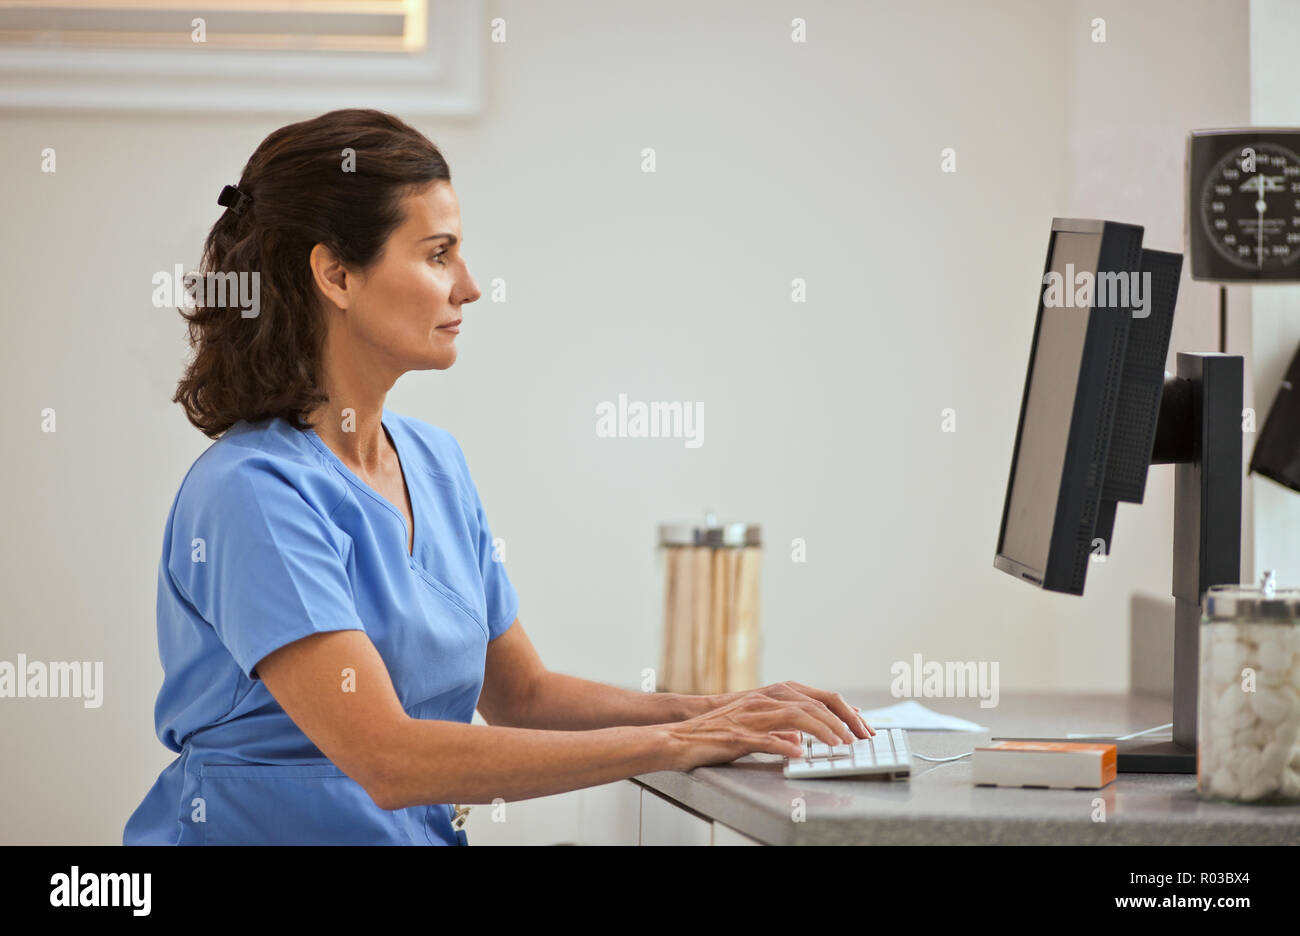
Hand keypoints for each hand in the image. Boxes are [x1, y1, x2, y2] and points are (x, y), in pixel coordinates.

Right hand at [709, 681, 873, 741]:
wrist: (685, 731)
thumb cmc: (722, 727)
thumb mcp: (759, 720)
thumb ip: (783, 723)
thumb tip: (805, 735)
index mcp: (776, 693)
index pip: (821, 697)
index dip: (846, 711)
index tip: (865, 727)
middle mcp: (767, 699)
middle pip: (814, 704)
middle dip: (843, 720)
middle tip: (861, 738)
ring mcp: (752, 715)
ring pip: (794, 716)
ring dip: (821, 731)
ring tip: (839, 745)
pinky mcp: (738, 734)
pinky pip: (765, 738)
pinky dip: (785, 745)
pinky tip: (800, 753)